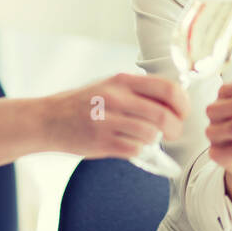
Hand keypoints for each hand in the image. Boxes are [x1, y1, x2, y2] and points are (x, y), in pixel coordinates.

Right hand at [40, 73, 187, 159]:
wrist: (48, 119)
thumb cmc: (84, 103)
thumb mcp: (111, 86)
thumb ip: (139, 90)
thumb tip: (175, 99)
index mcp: (123, 81)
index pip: (168, 89)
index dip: (183, 104)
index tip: (182, 113)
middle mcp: (116, 98)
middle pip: (164, 116)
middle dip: (175, 128)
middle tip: (173, 133)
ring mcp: (108, 121)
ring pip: (151, 135)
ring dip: (154, 140)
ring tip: (146, 138)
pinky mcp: (101, 142)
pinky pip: (135, 149)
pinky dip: (138, 150)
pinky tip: (130, 145)